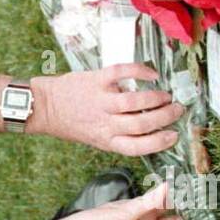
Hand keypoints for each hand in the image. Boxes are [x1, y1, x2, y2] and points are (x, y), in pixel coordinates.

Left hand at [28, 65, 183, 155]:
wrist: (43, 107)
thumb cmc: (70, 123)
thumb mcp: (94, 137)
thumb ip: (117, 134)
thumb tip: (148, 126)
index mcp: (105, 140)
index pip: (136, 147)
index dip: (159, 143)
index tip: (174, 135)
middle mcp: (104, 123)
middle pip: (142, 124)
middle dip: (165, 117)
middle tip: (177, 109)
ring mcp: (101, 101)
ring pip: (136, 102)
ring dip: (156, 98)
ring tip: (166, 95)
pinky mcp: (96, 80)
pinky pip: (123, 72)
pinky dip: (141, 71)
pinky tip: (151, 74)